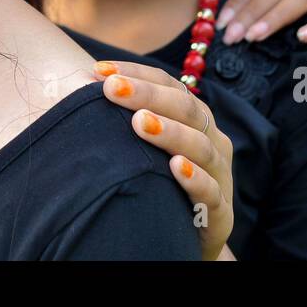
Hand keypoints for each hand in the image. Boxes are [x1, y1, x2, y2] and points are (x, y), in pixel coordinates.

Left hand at [92, 60, 234, 260]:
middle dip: (148, 95)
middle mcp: (211, 140)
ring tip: (141, 123)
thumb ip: (127, 119)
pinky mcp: (220, 212)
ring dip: (170, 132)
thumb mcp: (148, 148)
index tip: (100, 71)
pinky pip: (210, 192)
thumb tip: (86, 83)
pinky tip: (175, 167)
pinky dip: (194, 178)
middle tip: (114, 89)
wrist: (187, 235)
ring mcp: (219, 175)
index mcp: (193, 119)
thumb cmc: (162, 182)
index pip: (168, 85)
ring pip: (200, 146)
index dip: (137, 73)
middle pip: (185, 108)